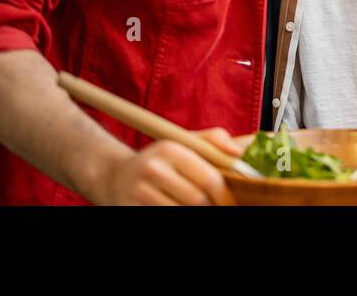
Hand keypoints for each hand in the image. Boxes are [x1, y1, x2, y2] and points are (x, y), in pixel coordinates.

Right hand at [97, 129, 239, 205]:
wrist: (114, 177)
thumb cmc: (159, 161)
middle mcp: (153, 169)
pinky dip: (177, 215)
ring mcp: (139, 192)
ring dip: (194, 212)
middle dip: (210, 206)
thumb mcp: (182, 143)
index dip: (225, 195)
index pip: (209, 178)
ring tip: (197, 205)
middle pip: (197, 200)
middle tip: (215, 205)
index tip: (231, 201)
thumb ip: (214, 140)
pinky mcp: (131, 209)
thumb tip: (242, 149)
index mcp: (170, 149)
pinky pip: (166, 217)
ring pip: (183, 212)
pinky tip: (178, 208)